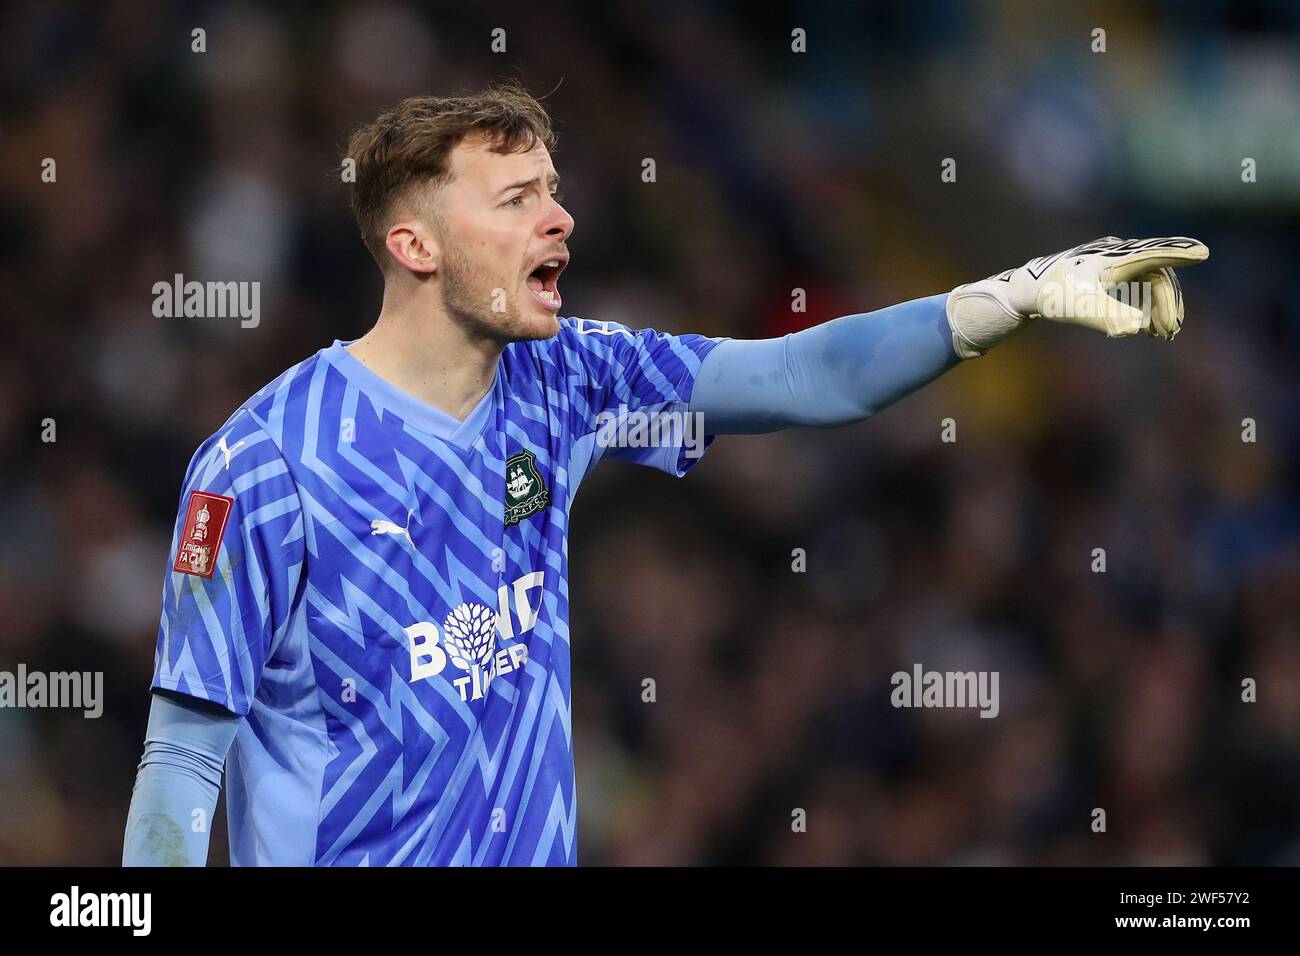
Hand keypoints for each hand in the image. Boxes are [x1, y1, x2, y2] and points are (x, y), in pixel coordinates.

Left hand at [946, 236, 1209, 357]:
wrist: (1030, 289)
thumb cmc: (1056, 296)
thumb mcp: (1081, 310)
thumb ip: (1110, 317)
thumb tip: (1137, 328)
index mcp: (1114, 259)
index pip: (1153, 254)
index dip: (1179, 254)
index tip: (1202, 252)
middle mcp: (1120, 255)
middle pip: (1157, 275)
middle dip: (1168, 304)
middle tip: (1170, 332)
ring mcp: (1118, 263)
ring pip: (1151, 282)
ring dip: (1160, 307)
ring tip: (1164, 335)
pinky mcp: (1114, 273)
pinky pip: (1141, 286)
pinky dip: (1148, 306)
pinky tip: (1150, 329)